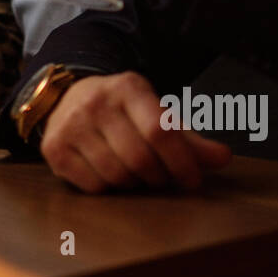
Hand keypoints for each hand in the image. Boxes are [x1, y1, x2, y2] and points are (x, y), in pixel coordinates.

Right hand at [40, 72, 231, 191]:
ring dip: (135, 184)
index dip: (182, 161)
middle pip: (140, 158)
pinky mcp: (54, 148)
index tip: (192, 179)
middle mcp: (96, 102)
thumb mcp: (154, 112)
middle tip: (162, 178)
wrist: (66, 98)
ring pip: (117, 175)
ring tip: (136, 174)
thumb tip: (223, 158)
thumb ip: (188, 138)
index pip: (160, 130)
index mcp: (127, 88)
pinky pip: (94, 186)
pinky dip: (110, 189)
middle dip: (159, 177)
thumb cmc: (121, 111)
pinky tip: (111, 174)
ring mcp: (71, 125)